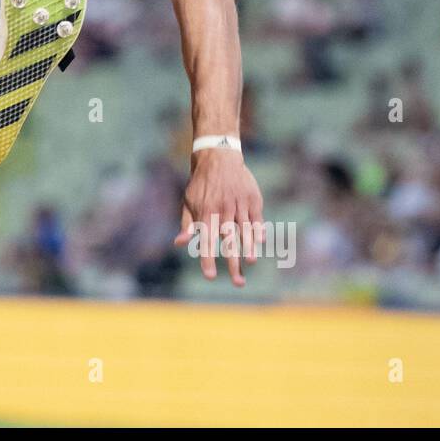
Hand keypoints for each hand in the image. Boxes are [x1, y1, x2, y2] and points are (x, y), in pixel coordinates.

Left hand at [172, 150, 264, 285]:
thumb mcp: (189, 201)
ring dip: (248, 249)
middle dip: (233, 263)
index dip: (207, 259)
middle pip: (228, 242)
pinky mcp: (253, 200)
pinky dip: (258, 231)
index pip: (206, 242)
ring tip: (249, 263)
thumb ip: (187, 224)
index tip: (210, 277)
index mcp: (205, 213)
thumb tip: (179, 243)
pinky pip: (256, 219)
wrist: (218, 157)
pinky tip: (260, 243)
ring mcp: (239, 205)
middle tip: (238, 283)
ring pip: (245, 231)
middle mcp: (223, 211)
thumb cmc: (201, 184)